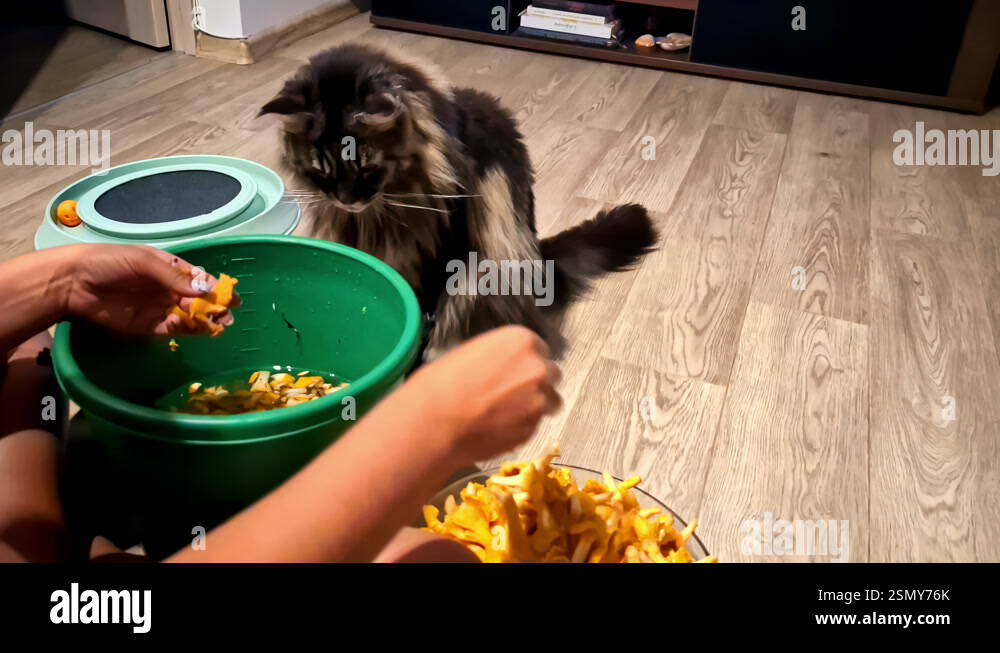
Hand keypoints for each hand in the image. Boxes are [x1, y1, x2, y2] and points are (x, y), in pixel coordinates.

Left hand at [60, 244, 239, 335]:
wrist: (72, 283)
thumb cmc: (107, 262)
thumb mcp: (143, 262)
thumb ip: (173, 277)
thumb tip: (203, 291)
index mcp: (167, 268)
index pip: (197, 278)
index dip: (215, 286)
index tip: (231, 295)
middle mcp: (165, 289)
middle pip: (197, 300)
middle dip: (214, 306)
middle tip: (228, 314)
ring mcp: (157, 309)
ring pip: (189, 316)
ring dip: (206, 320)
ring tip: (221, 324)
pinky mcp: (148, 327)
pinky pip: (173, 330)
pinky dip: (189, 331)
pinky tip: (201, 330)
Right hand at [411, 326, 561, 464]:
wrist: (435, 422)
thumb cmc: (442, 382)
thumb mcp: (473, 352)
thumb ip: (501, 357)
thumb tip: (506, 369)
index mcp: (521, 341)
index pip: (540, 348)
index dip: (526, 360)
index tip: (513, 370)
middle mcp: (538, 368)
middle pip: (551, 373)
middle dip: (536, 382)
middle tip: (512, 392)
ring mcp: (539, 401)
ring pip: (551, 401)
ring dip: (535, 404)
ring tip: (507, 413)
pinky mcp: (533, 429)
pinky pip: (535, 425)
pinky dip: (522, 426)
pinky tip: (498, 428)